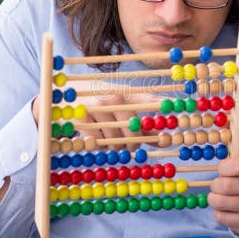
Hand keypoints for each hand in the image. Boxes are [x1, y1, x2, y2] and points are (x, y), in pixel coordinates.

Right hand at [33, 81, 160, 149]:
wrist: (65, 96)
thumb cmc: (100, 99)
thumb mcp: (121, 97)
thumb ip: (142, 111)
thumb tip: (167, 131)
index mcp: (125, 92)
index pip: (151, 102)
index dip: (165, 114)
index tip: (173, 129)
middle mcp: (112, 99)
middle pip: (135, 134)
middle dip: (134, 142)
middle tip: (131, 142)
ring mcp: (96, 111)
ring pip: (117, 143)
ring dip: (117, 146)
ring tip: (110, 135)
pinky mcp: (83, 123)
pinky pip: (100, 145)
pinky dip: (101, 145)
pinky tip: (97, 135)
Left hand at [208, 153, 238, 236]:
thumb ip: (235, 150)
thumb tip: (225, 128)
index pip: (237, 165)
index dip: (223, 168)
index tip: (221, 170)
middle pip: (227, 185)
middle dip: (215, 185)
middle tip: (216, 186)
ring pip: (222, 202)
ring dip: (213, 199)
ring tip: (217, 197)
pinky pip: (223, 217)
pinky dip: (218, 212)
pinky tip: (224, 209)